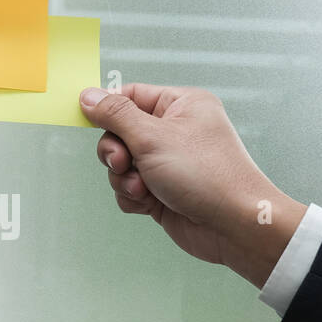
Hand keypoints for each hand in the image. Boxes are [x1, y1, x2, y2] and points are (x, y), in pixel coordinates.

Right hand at [79, 84, 307, 289]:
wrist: (233, 226)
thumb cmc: (206, 175)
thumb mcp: (152, 137)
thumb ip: (115, 114)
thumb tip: (88, 95)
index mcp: (180, 105)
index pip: (130, 95)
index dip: (107, 109)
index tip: (88, 119)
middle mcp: (174, 132)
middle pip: (119, 132)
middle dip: (116, 152)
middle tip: (123, 162)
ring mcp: (167, 163)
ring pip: (121, 164)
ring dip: (123, 178)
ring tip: (143, 188)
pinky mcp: (162, 191)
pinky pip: (129, 188)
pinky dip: (132, 197)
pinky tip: (148, 203)